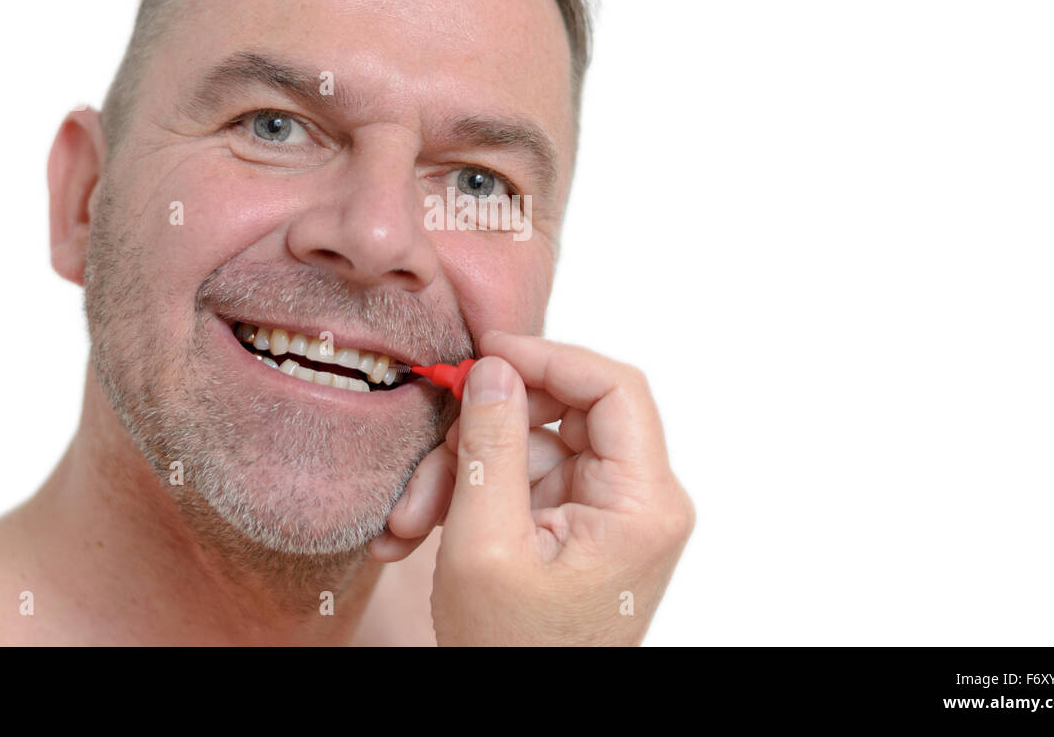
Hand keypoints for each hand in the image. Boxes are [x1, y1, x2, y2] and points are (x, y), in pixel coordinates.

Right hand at [369, 331, 694, 645]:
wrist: (523, 724)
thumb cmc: (513, 653)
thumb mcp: (485, 543)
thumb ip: (491, 445)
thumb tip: (494, 368)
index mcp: (642, 505)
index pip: (613, 388)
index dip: (548, 357)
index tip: (487, 354)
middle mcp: (640, 503)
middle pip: (566, 416)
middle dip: (486, 432)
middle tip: (432, 454)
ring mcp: (610, 516)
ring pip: (534, 449)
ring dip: (465, 474)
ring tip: (411, 519)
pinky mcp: (581, 529)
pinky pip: (527, 483)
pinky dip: (475, 498)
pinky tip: (425, 529)